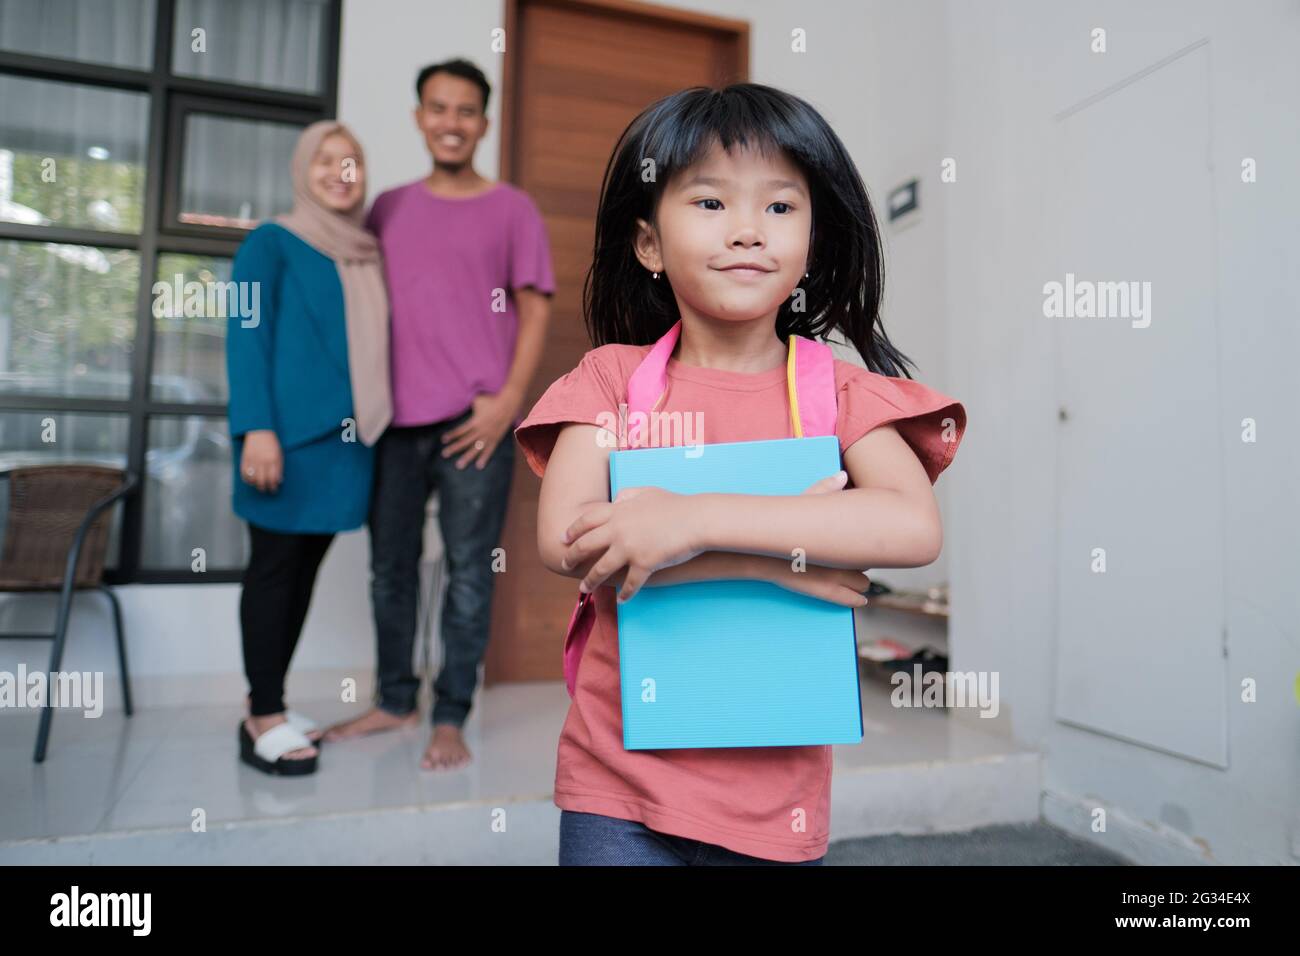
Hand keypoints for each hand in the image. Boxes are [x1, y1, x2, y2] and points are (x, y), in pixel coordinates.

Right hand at [240, 430, 282, 492]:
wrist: (260, 432)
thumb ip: (279, 468)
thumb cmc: (271, 443)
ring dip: (256, 485)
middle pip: (262, 481)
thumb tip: (279, 481)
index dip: (273, 487)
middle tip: (266, 489)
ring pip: (253, 479)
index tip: (274, 489)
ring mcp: (253, 460)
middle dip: (265, 488)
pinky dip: (247, 479)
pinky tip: (250, 480)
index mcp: (273, 460)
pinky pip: (244, 474)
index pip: (273, 479)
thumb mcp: (279, 454)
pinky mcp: (245, 459)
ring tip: (258, 485)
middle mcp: (263, 461)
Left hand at [441, 390, 519, 469]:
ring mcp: (488, 436)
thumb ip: (469, 404)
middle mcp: (481, 431)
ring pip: (476, 449)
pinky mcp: (496, 439)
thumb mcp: (477, 400)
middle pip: (465, 441)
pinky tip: (479, 466)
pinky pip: (489, 450)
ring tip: (459, 465)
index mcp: (475, 421)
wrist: (509, 403)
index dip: (452, 435)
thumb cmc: (491, 400)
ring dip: (467, 457)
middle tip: (444, 454)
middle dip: (454, 448)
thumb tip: (461, 400)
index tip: (443, 440)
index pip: (461, 430)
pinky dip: (484, 458)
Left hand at [560, 487, 704, 602]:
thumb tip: (617, 499)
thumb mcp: (648, 492)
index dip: (572, 530)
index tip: (563, 538)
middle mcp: (618, 529)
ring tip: (584, 589)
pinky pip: (629, 583)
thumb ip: (629, 494)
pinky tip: (622, 600)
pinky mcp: (644, 564)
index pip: (587, 520)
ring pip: (601, 568)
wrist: (697, 519)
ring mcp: (630, 548)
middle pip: (586, 545)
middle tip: (565, 564)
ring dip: (590, 581)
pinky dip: (625, 593)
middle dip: (572, 557)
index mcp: (618, 511)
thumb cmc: (676, 504)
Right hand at [769, 468, 869, 604]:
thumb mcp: (803, 501)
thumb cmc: (782, 528)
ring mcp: (835, 579)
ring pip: (863, 583)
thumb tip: (843, 474)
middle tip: (856, 556)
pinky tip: (861, 600)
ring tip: (856, 576)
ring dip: (861, 581)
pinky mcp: (824, 593)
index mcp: (842, 539)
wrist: (761, 556)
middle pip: (867, 563)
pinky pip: (850, 599)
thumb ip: (826, 488)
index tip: (861, 540)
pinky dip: (857, 599)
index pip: (866, 542)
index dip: (865, 542)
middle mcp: (843, 560)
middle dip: (864, 560)